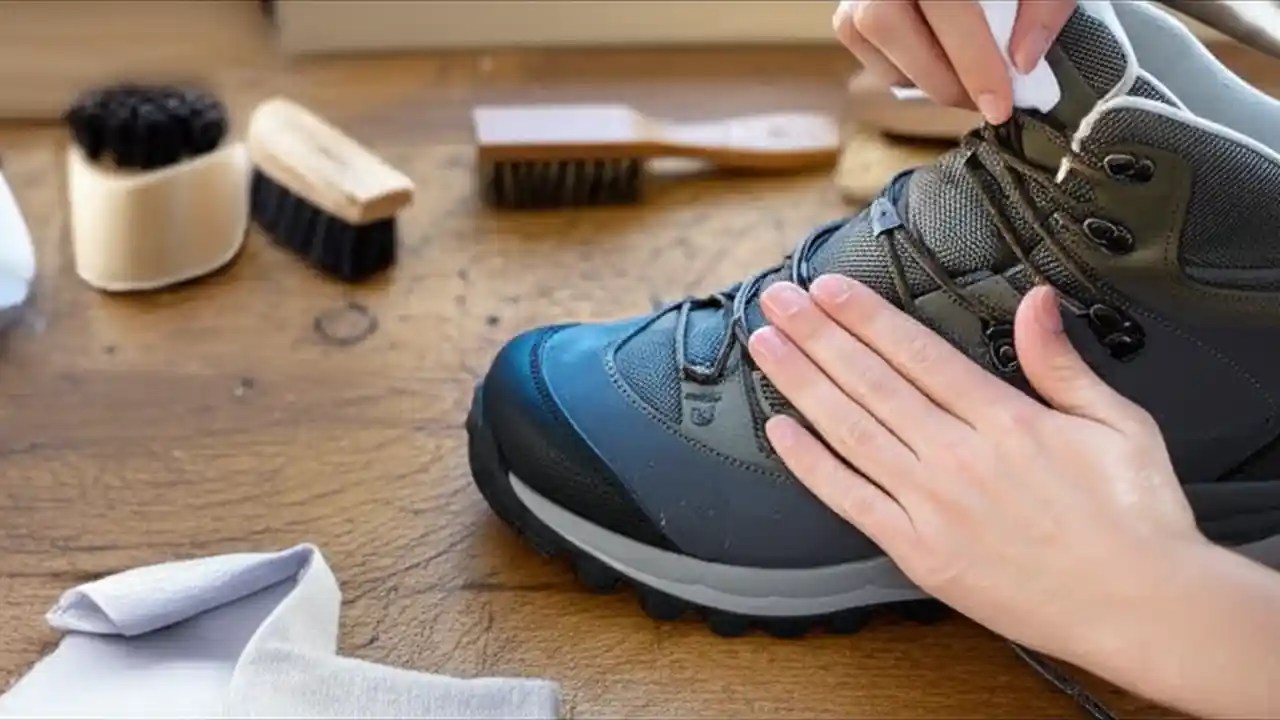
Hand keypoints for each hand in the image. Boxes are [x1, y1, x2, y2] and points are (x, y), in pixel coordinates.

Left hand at [746, 275, 1206, 664]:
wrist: (1142, 607)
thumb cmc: (1135, 519)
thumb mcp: (1117, 423)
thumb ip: (1061, 362)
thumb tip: (1035, 302)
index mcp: (1005, 419)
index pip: (916, 352)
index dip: (865, 316)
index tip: (828, 289)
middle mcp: (958, 456)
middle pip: (870, 381)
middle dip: (817, 334)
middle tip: (778, 300)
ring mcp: (933, 505)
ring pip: (851, 430)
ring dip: (802, 384)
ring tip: (767, 346)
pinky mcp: (920, 552)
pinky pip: (852, 500)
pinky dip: (812, 465)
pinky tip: (781, 430)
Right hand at [832, 0, 1076, 123]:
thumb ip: (1044, 6)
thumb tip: (1023, 61)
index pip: (946, 4)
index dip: (973, 60)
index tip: (999, 104)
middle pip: (888, 22)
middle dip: (940, 77)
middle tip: (982, 102)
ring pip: (868, 34)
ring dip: (918, 74)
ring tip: (963, 86)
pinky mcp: (850, 3)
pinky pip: (862, 42)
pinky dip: (900, 65)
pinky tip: (936, 66)